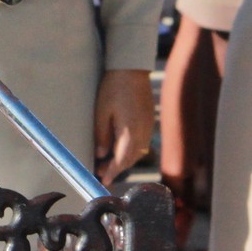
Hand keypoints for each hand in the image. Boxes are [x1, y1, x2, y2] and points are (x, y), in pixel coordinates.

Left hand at [94, 69, 154, 184]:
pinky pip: (142, 143)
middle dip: (117, 169)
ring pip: (137, 152)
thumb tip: (101, 154)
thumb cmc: (114, 87)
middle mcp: (143, 132)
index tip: (103, 181)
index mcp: (130, 131)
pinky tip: (120, 148)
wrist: (132, 68)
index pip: (122, 160)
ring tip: (108, 162)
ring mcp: (148, 127)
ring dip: (124, 160)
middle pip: (131, 159)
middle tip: (101, 173)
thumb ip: (102, 135)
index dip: (112, 172)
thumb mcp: (102, 111)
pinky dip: (131, 150)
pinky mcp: (150, 121)